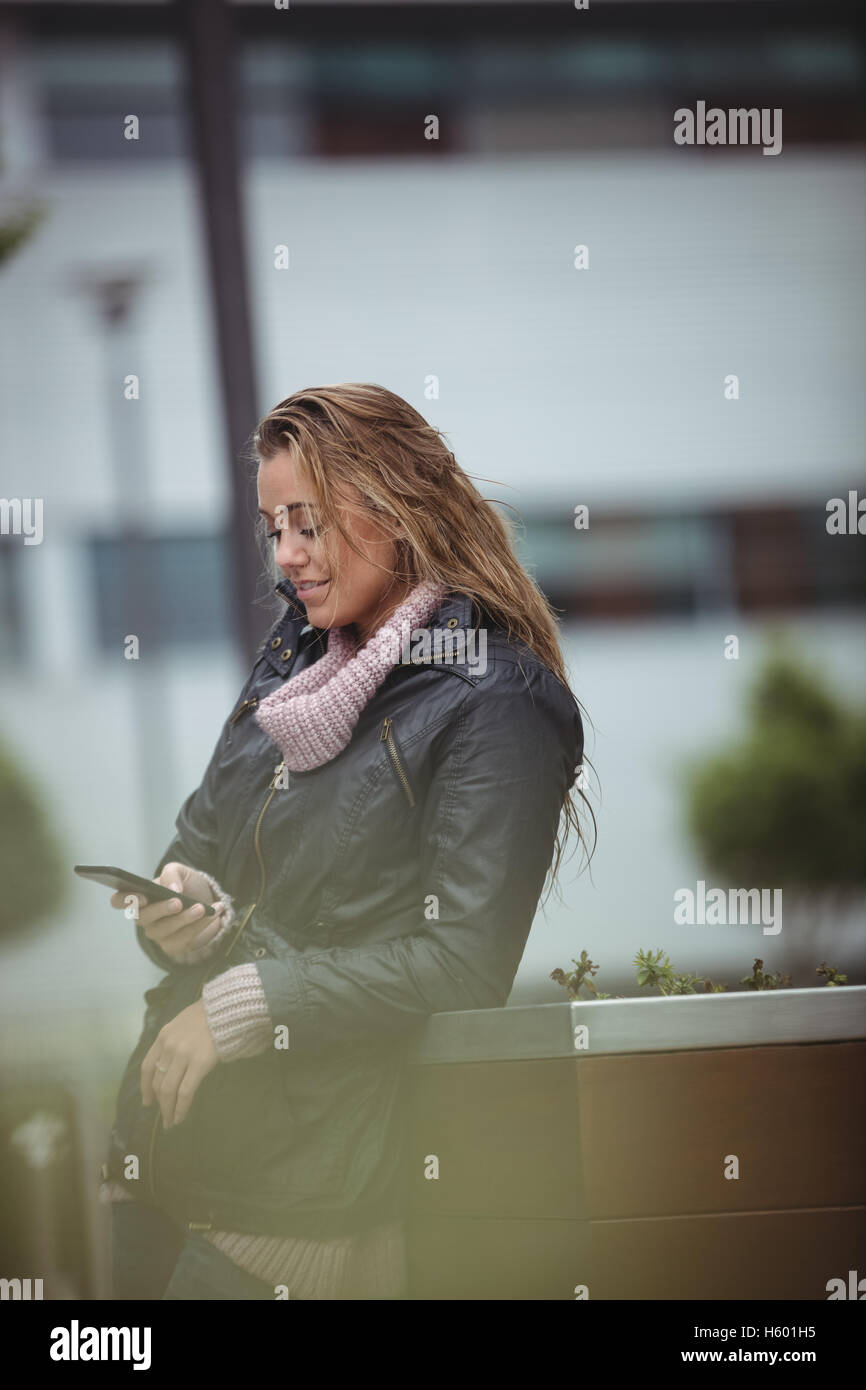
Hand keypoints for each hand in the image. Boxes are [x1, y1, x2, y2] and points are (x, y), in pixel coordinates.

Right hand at [110, 862, 225, 962]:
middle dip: (161, 909)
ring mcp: (157, 933)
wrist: (206, 899)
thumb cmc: (185, 885)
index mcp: (139, 896)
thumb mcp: (180, 871)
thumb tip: (172, 889)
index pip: (119, 900)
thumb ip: (172, 874)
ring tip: (203, 908)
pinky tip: (213, 914)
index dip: (126, 900)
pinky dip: (200, 926)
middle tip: (179, 902)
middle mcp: (144, 917)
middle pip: (143, 918)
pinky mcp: (173, 946)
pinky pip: (183, 940)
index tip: (142, 896)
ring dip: (185, 919)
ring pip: (165, 931)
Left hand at [141, 1000, 218, 1127]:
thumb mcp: (182, 1024)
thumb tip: (171, 1066)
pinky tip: (180, 1116)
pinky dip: (181, 1107)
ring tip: (171, 1122)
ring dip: (168, 1110)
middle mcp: (169, 1047)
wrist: (227, 1008)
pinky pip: (185, 1091)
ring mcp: (183, 1055)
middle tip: (164, 1117)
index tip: (147, 1102)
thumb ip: (173, 1042)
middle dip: (160, 1103)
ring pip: (169, 1090)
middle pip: (158, 1082)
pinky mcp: (199, 1063)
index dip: (145, 1088)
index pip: (147, 1067)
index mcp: (163, 1037)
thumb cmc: (208, 1015)